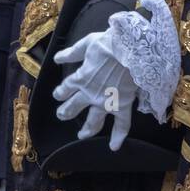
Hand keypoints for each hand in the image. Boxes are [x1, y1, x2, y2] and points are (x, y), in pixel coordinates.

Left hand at [53, 30, 138, 150]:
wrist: (132, 50)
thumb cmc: (110, 44)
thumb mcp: (87, 44)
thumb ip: (71, 53)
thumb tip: (57, 59)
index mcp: (81, 79)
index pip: (66, 89)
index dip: (60, 93)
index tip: (58, 95)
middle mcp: (90, 94)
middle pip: (74, 107)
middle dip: (66, 112)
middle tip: (62, 115)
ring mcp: (106, 103)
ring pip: (93, 120)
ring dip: (86, 129)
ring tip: (81, 135)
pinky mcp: (123, 106)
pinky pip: (122, 125)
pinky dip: (118, 136)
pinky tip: (113, 147)